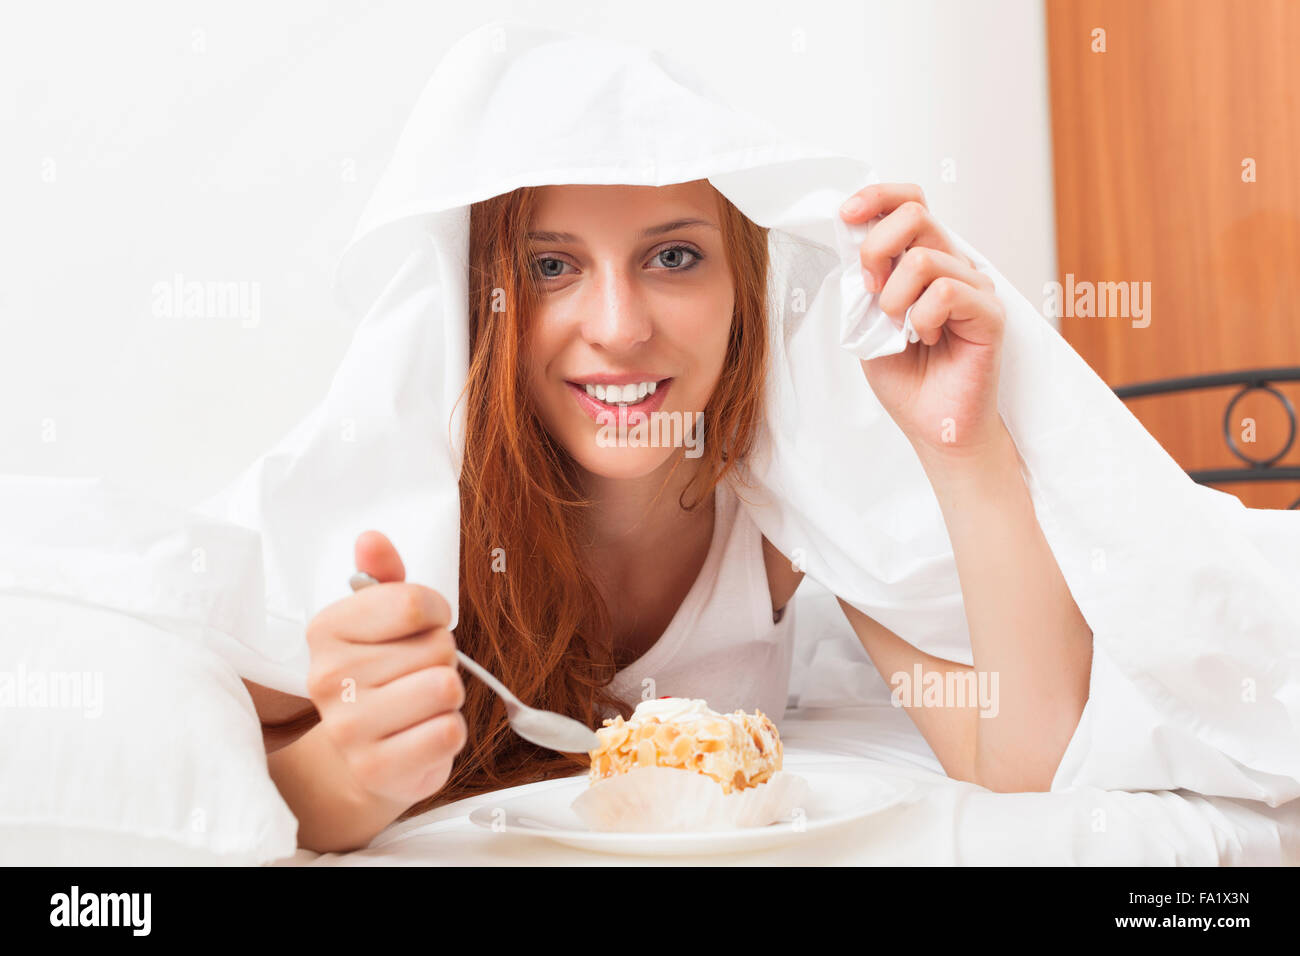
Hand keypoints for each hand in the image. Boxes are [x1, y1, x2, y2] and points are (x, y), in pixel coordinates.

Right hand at [304, 530, 466, 809]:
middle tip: (415, 675)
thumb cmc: (386, 675)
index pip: (412, 602)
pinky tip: (423, 734)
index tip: (424, 626)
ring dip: (448, 695)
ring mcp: (347, 727)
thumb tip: (371, 539)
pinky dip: (448, 731)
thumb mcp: (383, 618)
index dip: (436, 613)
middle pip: (437, 646)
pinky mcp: (374, 768)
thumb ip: (383, 575)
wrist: (372, 754)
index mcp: (326, 630)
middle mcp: (327, 677)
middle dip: (440, 658)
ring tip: (421, 703)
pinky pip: (447, 732)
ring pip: (445, 686)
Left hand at [839, 183, 1006, 458]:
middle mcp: (953, 265)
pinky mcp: (990, 312)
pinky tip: (927, 340)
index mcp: (925, 262)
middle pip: (915, 216)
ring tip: (903, 331)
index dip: (878, 197)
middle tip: (874, 295)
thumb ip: (864, 281)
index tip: (848, 214)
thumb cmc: (906, 378)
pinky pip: (946, 291)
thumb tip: (852, 238)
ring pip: (925, 258)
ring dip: (896, 299)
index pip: (910, 203)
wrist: (932, 425)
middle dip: (876, 251)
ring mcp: (975, 286)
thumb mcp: (866, 321)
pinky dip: (922, 318)